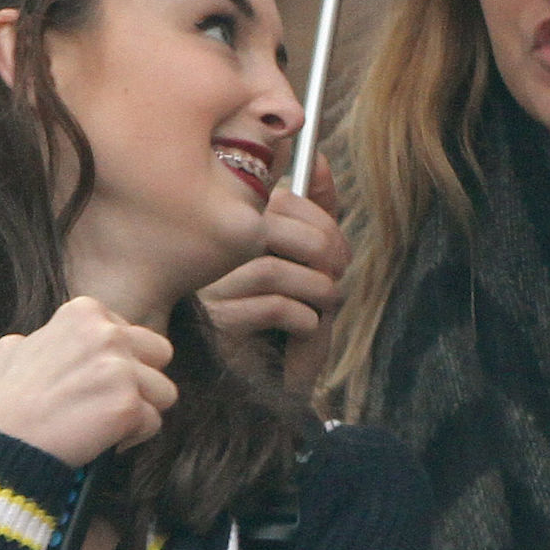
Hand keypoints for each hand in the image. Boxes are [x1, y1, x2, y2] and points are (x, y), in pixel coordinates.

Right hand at [0, 298, 174, 464]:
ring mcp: (120, 369)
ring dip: (139, 411)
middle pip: (160, 354)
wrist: (2, 445)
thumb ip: (44, 337)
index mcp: (84, 312)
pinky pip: (153, 423)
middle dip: (142, 379)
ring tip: (102, 423)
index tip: (92, 382)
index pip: (133, 333)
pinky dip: (130, 437)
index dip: (119, 362)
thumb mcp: (14, 349)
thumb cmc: (6, 404)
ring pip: (163, 392)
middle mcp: (107, 333)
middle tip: (109, 401)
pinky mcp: (128, 405)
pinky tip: (101, 440)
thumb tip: (45, 339)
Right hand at [199, 187, 345, 377]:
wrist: (270, 389)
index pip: (277, 198)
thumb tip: (320, 160)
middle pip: (273, 226)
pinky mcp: (217, 326)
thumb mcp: (309, 263)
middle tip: (337, 279)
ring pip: (272, 268)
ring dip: (317, 289)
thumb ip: (315, 213)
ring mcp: (210, 290)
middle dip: (324, 250)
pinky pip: (270, 306)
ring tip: (325, 306)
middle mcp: (213, 254)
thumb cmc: (289, 323)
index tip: (339, 255)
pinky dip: (304, 317)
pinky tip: (308, 328)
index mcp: (234, 231)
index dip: (321, 221)